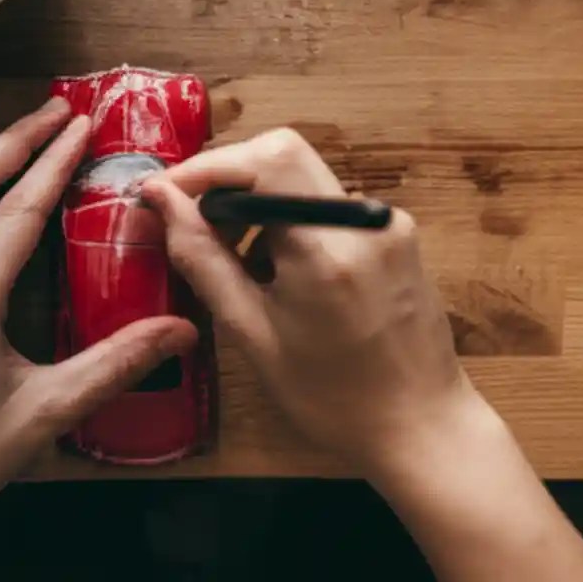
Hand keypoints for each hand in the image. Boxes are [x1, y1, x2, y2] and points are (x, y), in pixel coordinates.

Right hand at [140, 128, 474, 473]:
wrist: (421, 427)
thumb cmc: (331, 397)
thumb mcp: (251, 334)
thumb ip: (203, 258)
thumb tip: (161, 199)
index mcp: (326, 247)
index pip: (263, 158)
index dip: (204, 166)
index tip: (161, 194)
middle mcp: (364, 219)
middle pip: (282, 153)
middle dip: (226, 179)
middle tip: (190, 224)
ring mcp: (386, 222)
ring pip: (301, 177)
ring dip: (256, 202)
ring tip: (234, 262)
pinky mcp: (394, 232)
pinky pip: (325, 202)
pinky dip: (288, 221)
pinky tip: (276, 272)